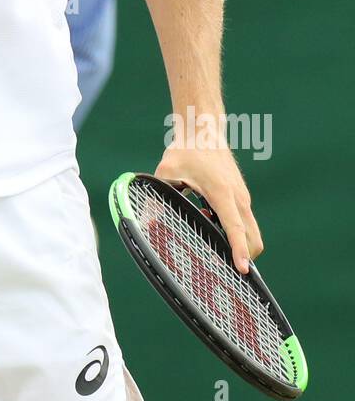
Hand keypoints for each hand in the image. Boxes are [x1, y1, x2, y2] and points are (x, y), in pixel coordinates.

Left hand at [153, 142, 263, 274]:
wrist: (204, 130)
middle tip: (223, 268)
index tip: (243, 270)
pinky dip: (234, 231)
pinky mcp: (241, 196)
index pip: (235, 227)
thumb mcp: (166, 172)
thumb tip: (147, 221)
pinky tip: (208, 219)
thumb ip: (159, 196)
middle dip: (245, 256)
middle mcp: (238, 197)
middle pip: (253, 237)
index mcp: (221, 192)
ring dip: (237, 242)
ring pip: (251, 232)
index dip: (239, 250)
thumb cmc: (186, 150)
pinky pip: (245, 223)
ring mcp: (243, 197)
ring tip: (207, 234)